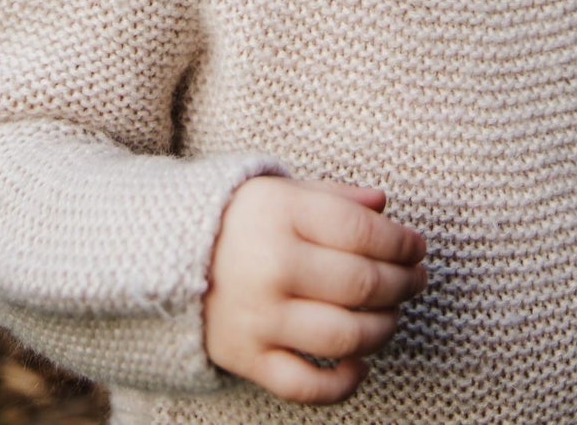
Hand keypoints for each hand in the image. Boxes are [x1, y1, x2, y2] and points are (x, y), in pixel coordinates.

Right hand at [204, 176, 427, 403]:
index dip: (401, 242)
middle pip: (361, 283)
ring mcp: (259, 316)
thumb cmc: (236, 219)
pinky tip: (359, 364)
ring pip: (344, 334)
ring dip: (383, 328)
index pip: (361, 230)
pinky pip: (307, 385)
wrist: (160, 254)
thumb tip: (384, 205)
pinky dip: (343, 382)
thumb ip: (333, 196)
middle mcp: (271, 265)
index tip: (417, 246)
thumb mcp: (279, 190)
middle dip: (403, 284)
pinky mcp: (247, 358)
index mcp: (280, 213)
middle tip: (416, 280)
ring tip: (392, 316)